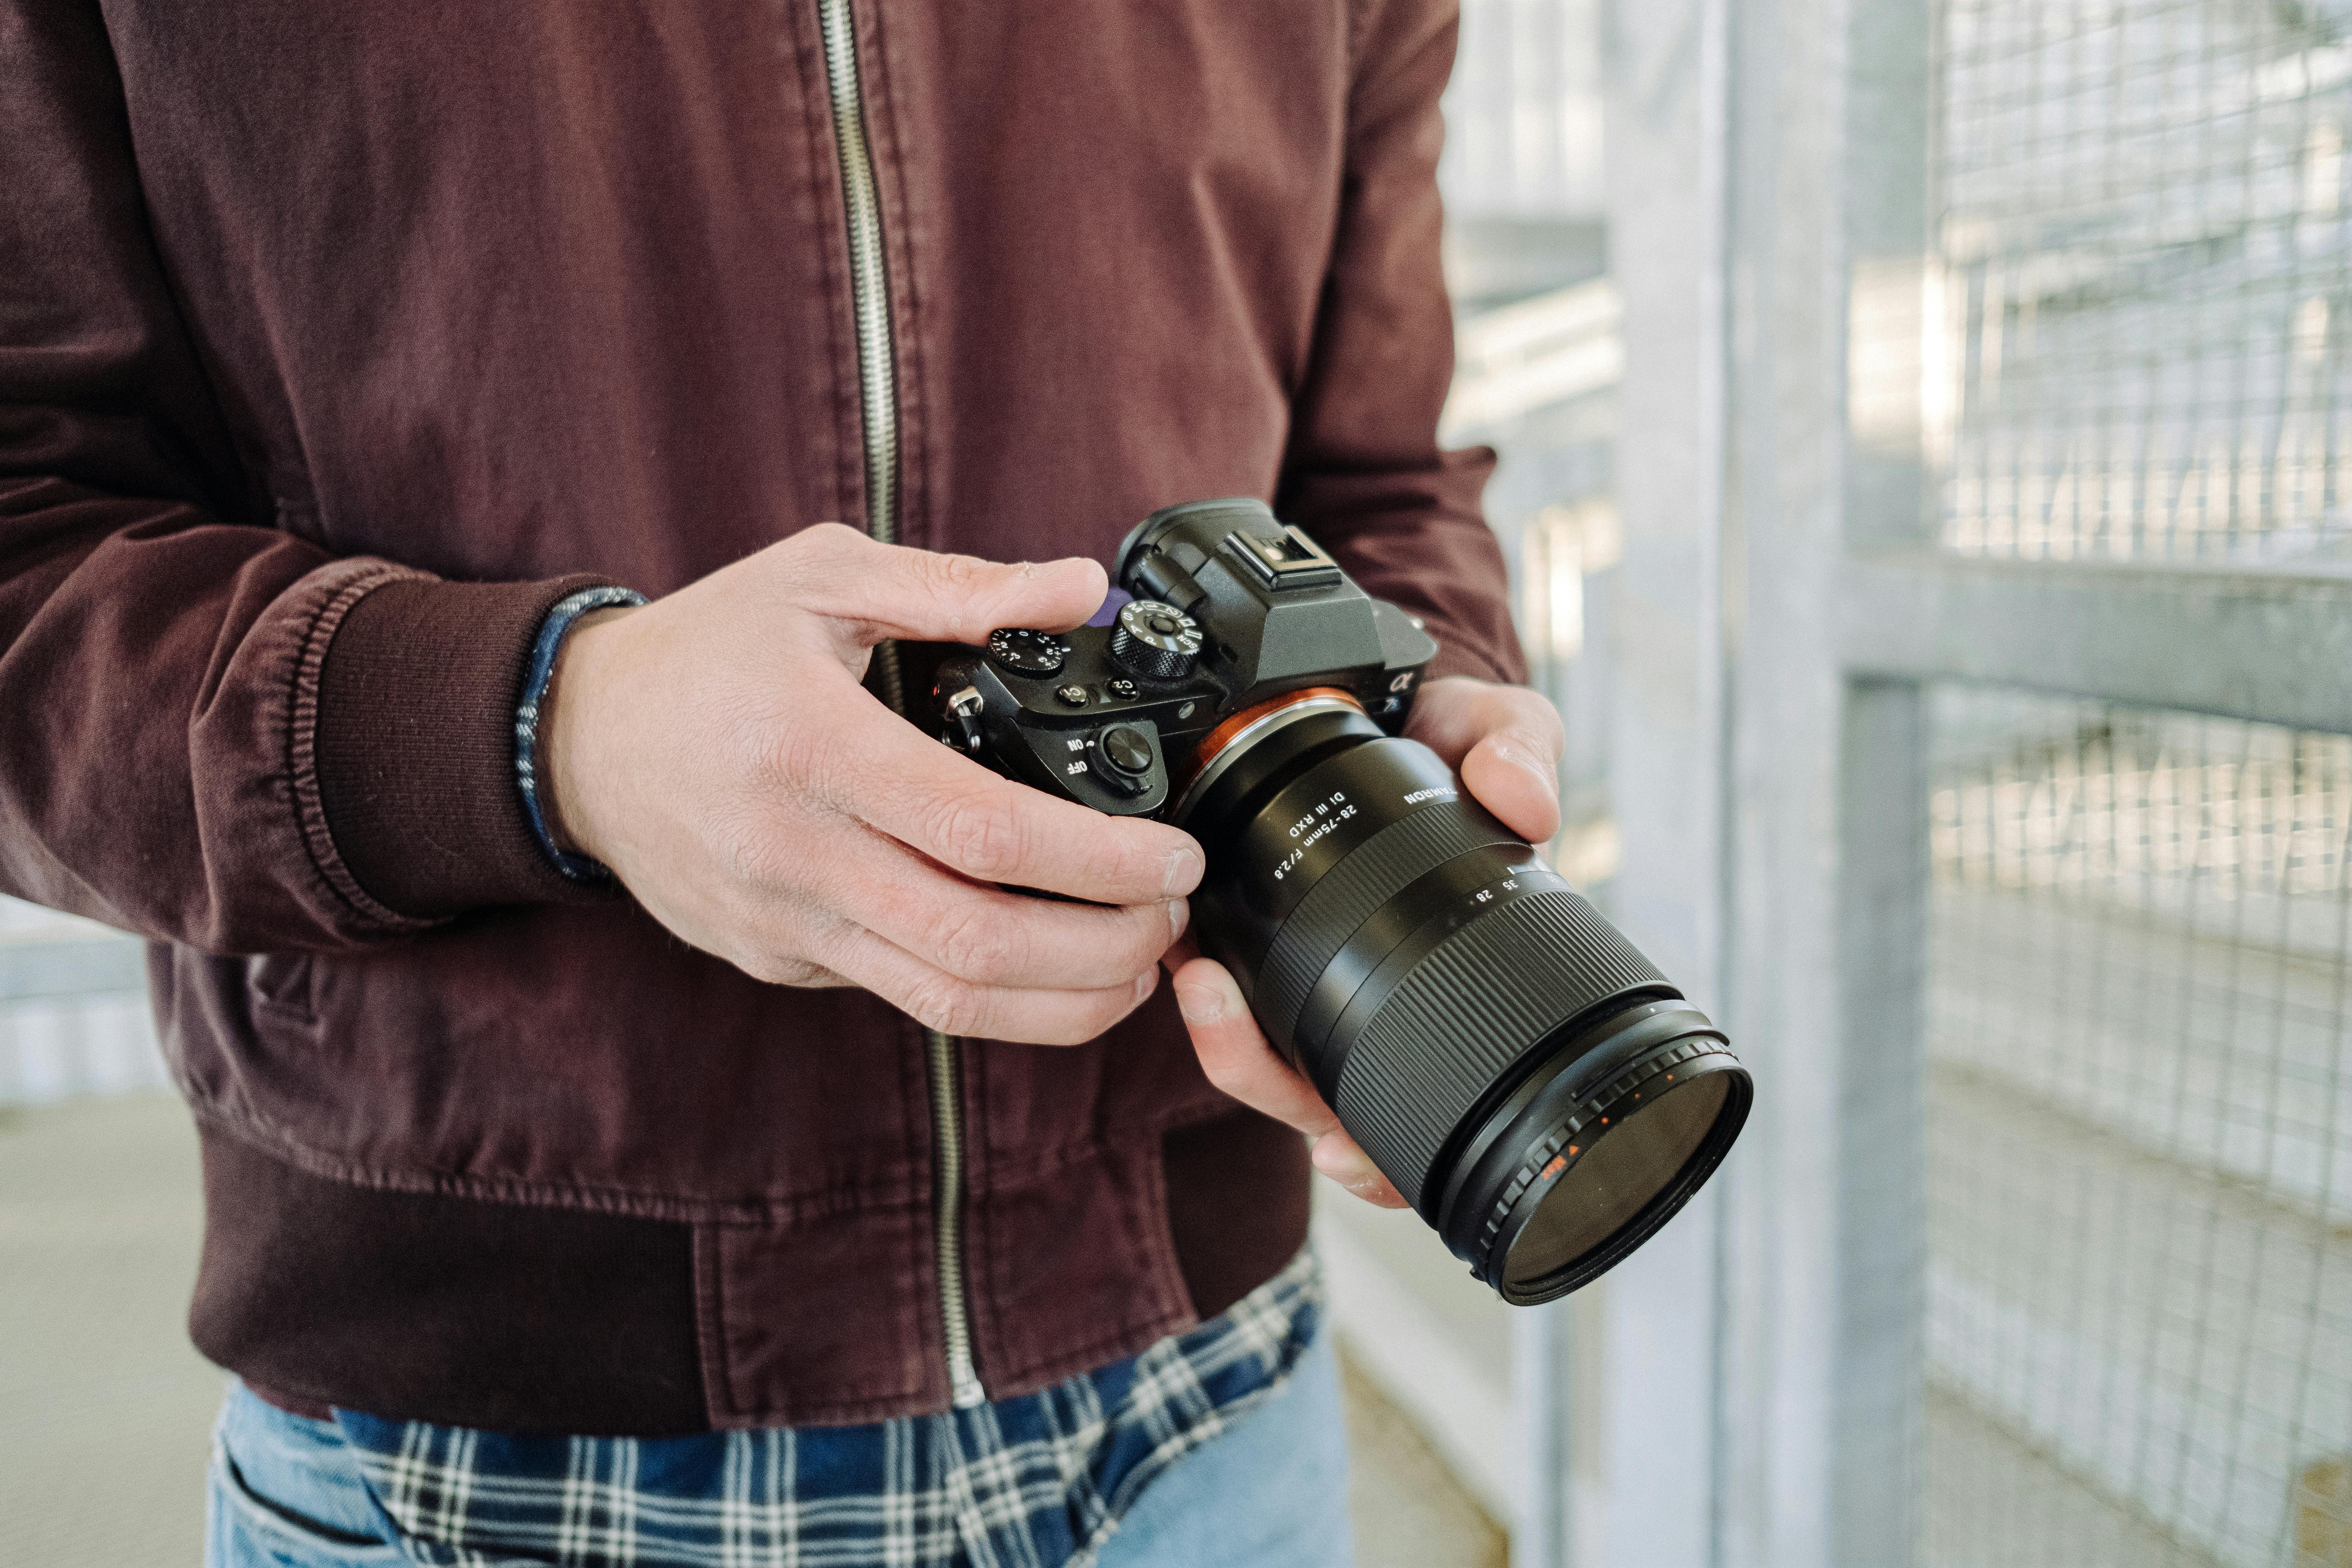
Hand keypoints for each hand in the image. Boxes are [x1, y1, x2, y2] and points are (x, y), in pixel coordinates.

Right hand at [540, 524, 1204, 1045]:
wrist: (578, 741)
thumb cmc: (705, 650)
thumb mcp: (821, 574)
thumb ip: (959, 584)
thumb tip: (1081, 586)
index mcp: (814, 745)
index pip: (985, 831)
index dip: (1100, 860)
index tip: (1174, 857)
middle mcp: (796, 851)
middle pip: (979, 940)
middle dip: (1104, 947)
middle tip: (1173, 918)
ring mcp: (784, 920)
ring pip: (947, 998)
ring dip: (1065, 1001)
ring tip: (1139, 965)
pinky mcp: (780, 960)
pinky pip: (902, 994)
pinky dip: (997, 997)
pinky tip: (1055, 967)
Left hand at [1167, 676, 1564, 1206]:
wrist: (1396, 707)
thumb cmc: (1455, 741)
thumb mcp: (1494, 725)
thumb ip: (1517, 749)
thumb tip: (1528, 806)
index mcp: (1450, 970)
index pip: (1425, 1100)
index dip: (1384, 1157)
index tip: (1341, 1152)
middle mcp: (1388, 998)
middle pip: (1328, 1106)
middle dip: (1275, 1088)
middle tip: (1228, 1013)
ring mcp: (1323, 983)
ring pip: (1273, 1071)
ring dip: (1231, 1048)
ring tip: (1199, 981)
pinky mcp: (1262, 952)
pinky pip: (1236, 1011)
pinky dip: (1211, 1007)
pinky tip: (1191, 969)